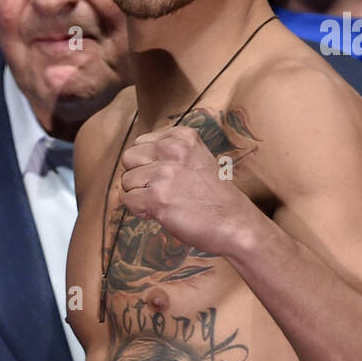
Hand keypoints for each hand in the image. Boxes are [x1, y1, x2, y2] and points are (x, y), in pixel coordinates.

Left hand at [119, 125, 256, 255]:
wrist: (235, 224)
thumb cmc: (213, 197)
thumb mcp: (195, 159)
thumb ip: (167, 153)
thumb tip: (132, 159)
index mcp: (182, 136)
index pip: (140, 143)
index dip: (148, 164)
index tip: (169, 177)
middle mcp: (172, 149)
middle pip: (128, 158)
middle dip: (138, 177)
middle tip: (162, 190)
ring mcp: (164, 172)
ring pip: (126, 181)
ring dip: (140, 195)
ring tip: (166, 202)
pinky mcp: (157, 196)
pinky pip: (128, 200)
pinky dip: (141, 211)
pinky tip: (163, 212)